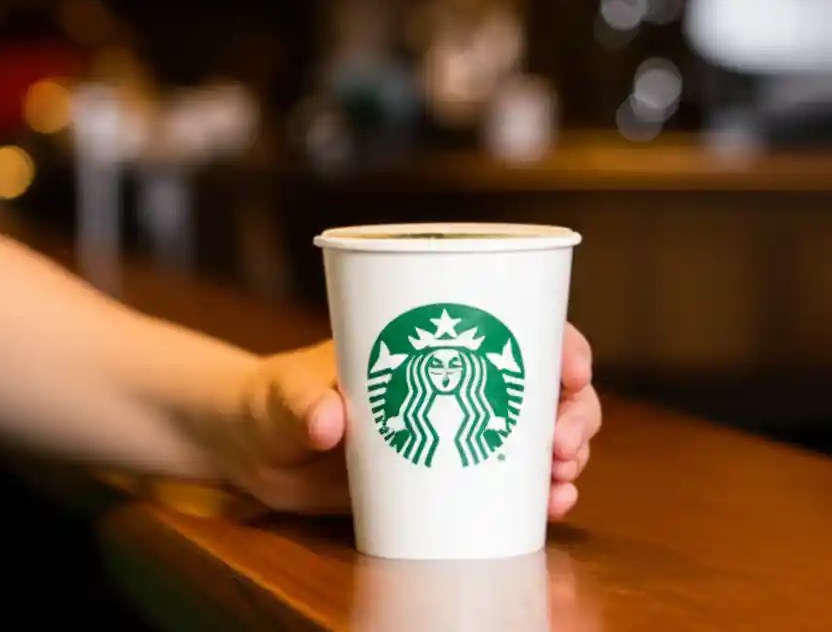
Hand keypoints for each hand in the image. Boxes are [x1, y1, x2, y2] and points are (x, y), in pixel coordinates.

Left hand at [218, 325, 601, 517]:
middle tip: (560, 444)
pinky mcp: (447, 478)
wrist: (256, 453)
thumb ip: (301, 404)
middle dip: (575, 411)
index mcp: (431, 341)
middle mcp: (458, 382)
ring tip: (560, 483)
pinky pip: (511, 483)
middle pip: (546, 385)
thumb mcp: (283, 396)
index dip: (559, 343)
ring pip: (540, 433)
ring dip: (567, 454)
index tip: (572, 371)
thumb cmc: (270, 401)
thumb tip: (329, 422)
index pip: (514, 325)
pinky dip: (541, 493)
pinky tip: (553, 506)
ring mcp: (458, 431)